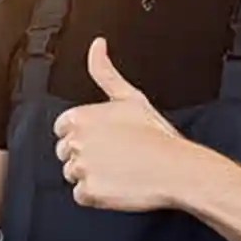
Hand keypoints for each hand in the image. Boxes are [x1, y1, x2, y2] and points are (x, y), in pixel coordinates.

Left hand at [52, 37, 210, 212]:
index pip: (63, 128)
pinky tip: (117, 184)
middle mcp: (75, 142)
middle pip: (66, 152)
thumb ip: (104, 71)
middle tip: (116, 155)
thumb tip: (96, 45)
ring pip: (73, 174)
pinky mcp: (88, 193)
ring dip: (91, 175)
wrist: (177, 169)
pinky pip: (81, 195)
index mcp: (79, 117)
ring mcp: (81, 168)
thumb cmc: (157, 135)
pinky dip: (97, 195)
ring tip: (119, 169)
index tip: (105, 138)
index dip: (85, 134)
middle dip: (86, 154)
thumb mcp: (129, 97)